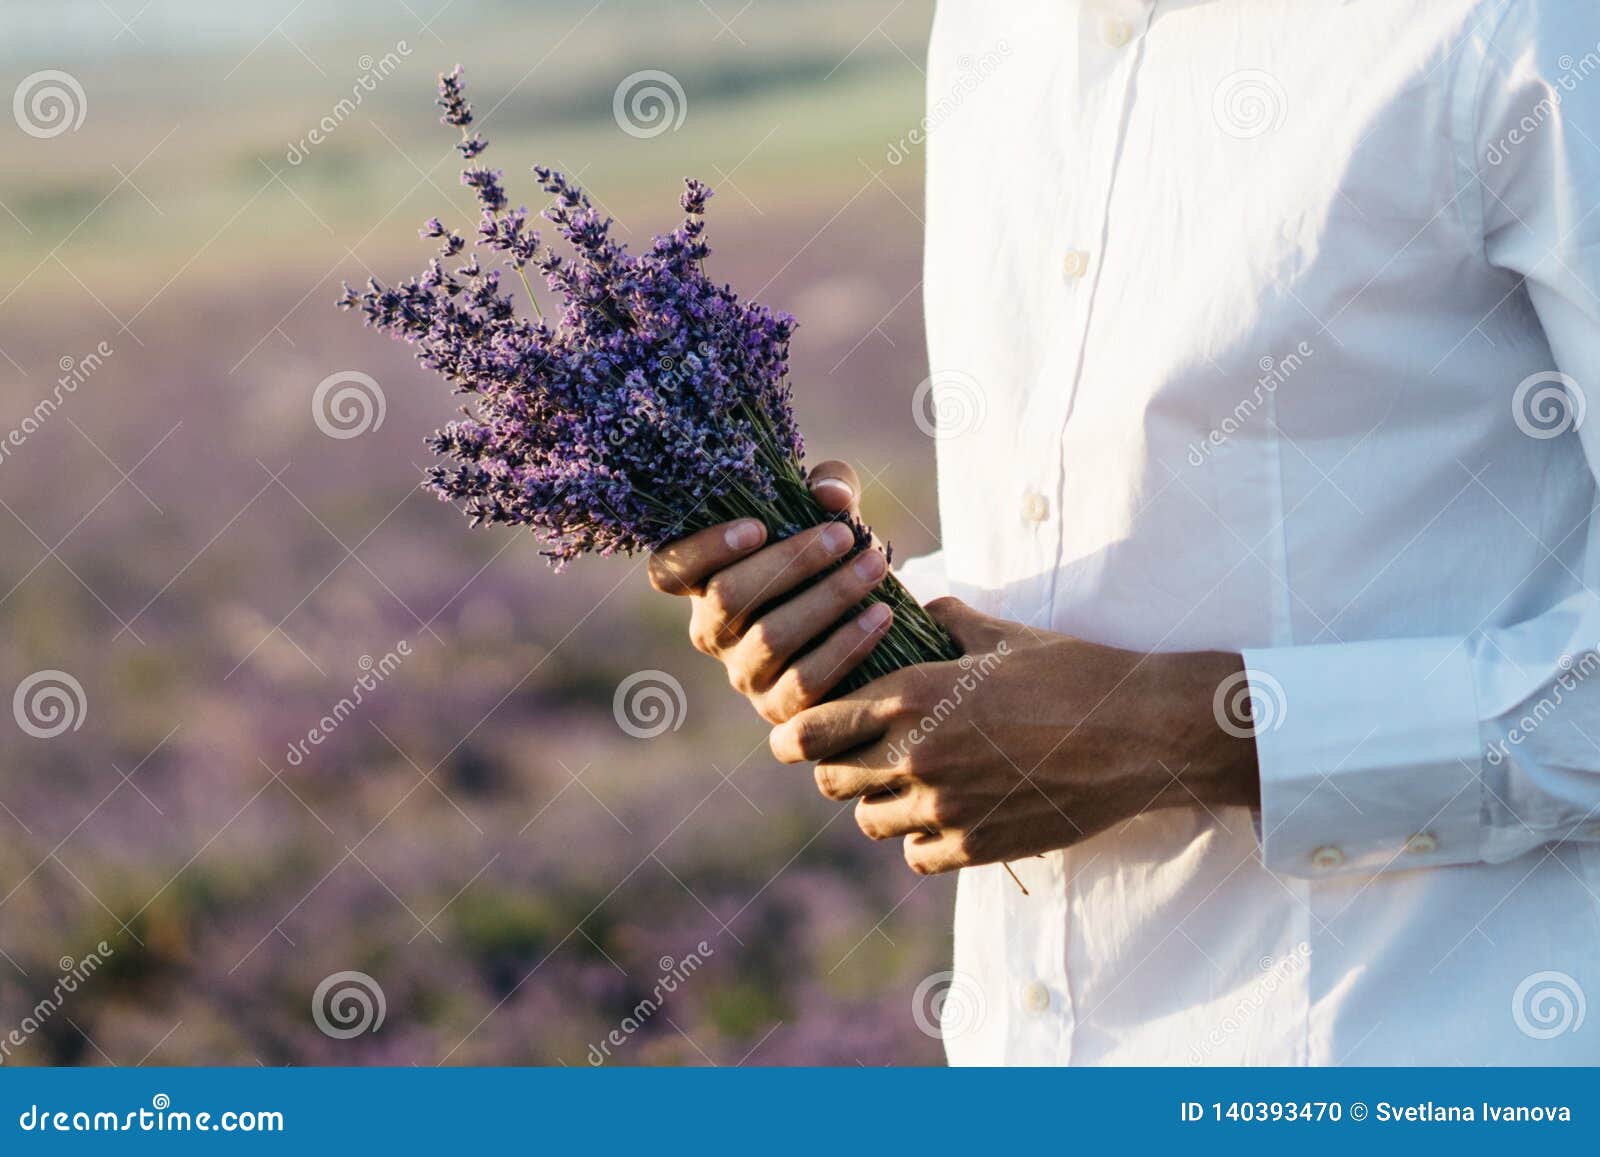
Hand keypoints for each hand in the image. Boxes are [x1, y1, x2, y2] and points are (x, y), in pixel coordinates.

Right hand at [646, 460, 893, 723]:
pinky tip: (882, 615)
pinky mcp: (780, 709)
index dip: (702, 548)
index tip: (757, 526)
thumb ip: (832, 485)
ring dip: (828, 597)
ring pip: (771, 636)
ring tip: (876, 566)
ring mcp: (743, 674)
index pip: (668, 570)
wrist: (873, 622)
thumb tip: (828, 493)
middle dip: (791, 562)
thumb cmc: (838, 557)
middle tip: (845, 536)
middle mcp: (712, 631)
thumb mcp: (833, 512)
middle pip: (727, 597)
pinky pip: (807, 679)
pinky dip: (847, 644)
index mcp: (705, 581)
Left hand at [768, 598, 1259, 874]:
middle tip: (858, 752)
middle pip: (831, 780)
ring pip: (871, 821)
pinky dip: (921, 839)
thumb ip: (944, 624)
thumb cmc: (1075, 672)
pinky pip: (917, 856)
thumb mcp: (1002, 634)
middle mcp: (918, 757)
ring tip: (907, 781)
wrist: (1143, 732)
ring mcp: (947, 809)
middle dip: (836, 765)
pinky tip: (946, 813)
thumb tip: (918, 607)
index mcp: (913, 697)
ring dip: (878, 803)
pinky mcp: (979, 846)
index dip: (796, 732)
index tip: (798, 731)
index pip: (812, 728)